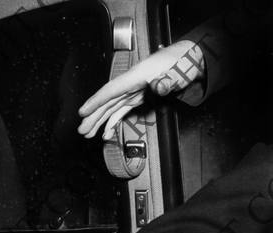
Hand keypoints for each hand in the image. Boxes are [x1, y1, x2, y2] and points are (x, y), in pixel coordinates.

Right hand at [78, 40, 204, 139]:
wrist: (192, 59)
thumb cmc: (182, 62)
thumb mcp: (178, 70)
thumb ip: (167, 80)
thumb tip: (159, 86)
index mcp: (136, 75)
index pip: (112, 90)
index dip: (96, 101)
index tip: (83, 112)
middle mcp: (131, 83)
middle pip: (107, 101)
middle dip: (93, 116)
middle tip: (82, 130)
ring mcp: (134, 90)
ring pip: (111, 107)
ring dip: (99, 121)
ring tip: (88, 133)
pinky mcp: (138, 96)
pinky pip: (121, 110)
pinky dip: (113, 121)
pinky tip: (106, 131)